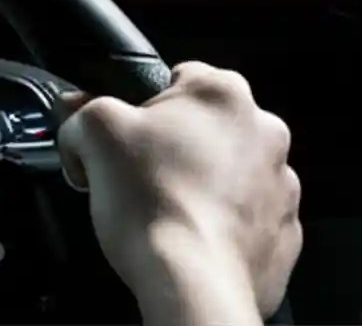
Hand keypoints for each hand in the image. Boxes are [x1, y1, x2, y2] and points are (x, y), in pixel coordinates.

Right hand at [57, 62, 300, 324]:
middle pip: (207, 127)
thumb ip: (84, 111)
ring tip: (168, 211)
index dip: (143, 108)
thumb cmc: (153, 204)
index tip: (127, 137)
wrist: (193, 283)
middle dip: (176, 147)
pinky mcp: (284, 230)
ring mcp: (281, 182)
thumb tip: (78, 117)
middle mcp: (264, 130)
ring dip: (205, 185)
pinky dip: (223, 225)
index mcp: (223, 93)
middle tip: (142, 177)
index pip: (178, 77)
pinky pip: (248, 218)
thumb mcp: (95, 133)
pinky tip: (193, 237)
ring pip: (231, 172)